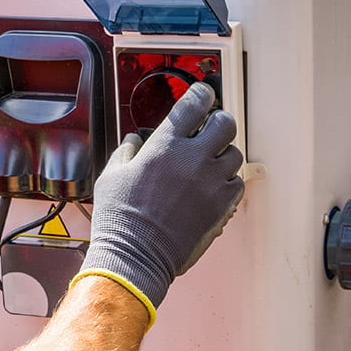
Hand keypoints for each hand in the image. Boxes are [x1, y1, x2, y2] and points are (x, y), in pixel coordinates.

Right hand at [78, 81, 243, 317]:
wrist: (135, 257)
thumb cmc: (120, 218)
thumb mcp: (112, 176)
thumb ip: (127, 152)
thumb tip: (134, 141)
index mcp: (165, 145)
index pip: (195, 102)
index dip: (201, 94)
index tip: (202, 95)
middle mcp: (194, 159)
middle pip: (225, 123)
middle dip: (218, 122)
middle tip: (210, 129)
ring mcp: (211, 183)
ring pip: (235, 153)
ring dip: (223, 154)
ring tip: (209, 163)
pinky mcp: (221, 206)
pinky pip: (237, 184)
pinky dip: (228, 181)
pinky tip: (213, 186)